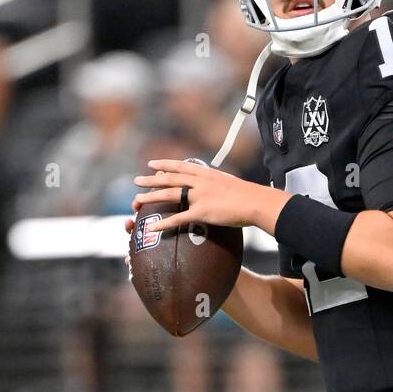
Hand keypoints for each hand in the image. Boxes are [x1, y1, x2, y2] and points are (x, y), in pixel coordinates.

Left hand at [132, 158, 256, 231]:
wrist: (256, 201)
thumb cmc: (248, 195)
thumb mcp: (229, 183)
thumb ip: (217, 184)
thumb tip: (216, 189)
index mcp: (206, 173)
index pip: (181, 166)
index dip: (165, 165)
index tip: (151, 164)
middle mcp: (200, 181)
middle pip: (170, 178)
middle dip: (151, 180)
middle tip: (136, 181)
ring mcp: (199, 196)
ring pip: (169, 194)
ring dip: (150, 197)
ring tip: (136, 201)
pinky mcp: (202, 212)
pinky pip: (178, 218)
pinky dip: (164, 223)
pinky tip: (152, 227)